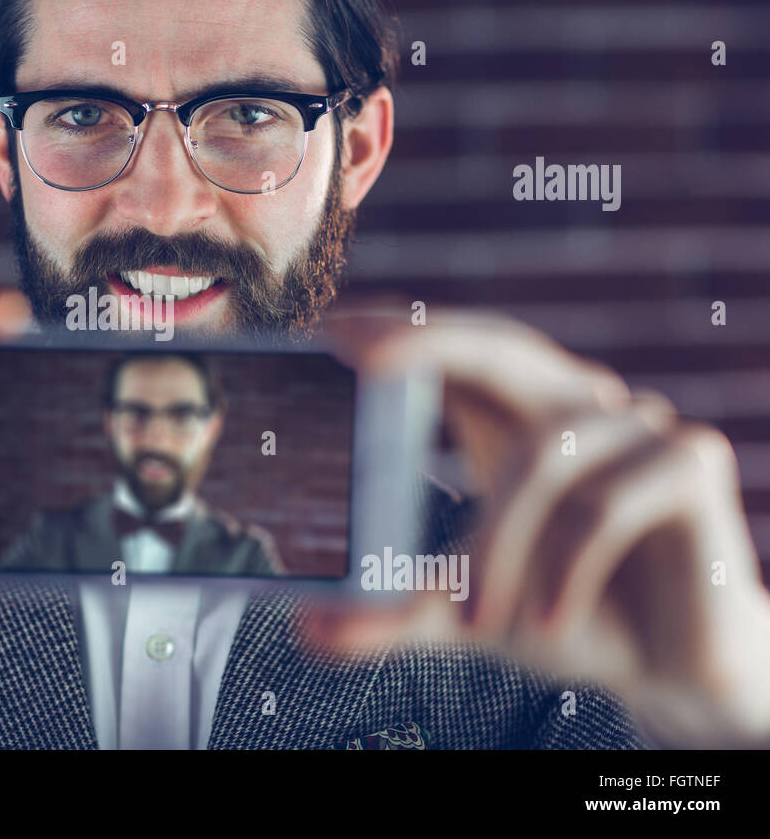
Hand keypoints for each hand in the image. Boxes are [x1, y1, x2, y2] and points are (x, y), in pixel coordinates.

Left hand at [304, 305, 769, 747]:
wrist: (671, 669)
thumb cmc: (562, 614)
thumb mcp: (466, 612)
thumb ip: (393, 611)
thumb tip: (307, 629)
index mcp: (517, 419)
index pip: (454, 346)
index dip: (397, 329)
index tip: (325, 330)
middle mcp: (576, 405)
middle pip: (499, 346)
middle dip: (427, 342)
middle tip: (358, 358)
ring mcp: (639, 427)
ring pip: (540, 456)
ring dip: (499, 546)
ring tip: (476, 621)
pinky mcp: (692, 462)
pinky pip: (607, 501)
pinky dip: (568, 567)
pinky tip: (549, 622)